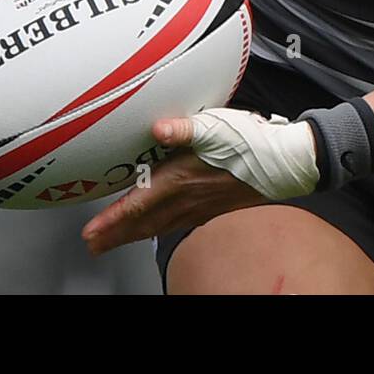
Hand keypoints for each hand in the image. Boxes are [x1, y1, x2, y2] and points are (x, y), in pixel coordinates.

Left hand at [80, 117, 269, 255]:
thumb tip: (157, 128)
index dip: (111, 221)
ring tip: (113, 241)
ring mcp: (198, 207)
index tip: (90, 232)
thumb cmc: (251, 143)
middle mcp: (186, 200)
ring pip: (157, 227)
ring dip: (132, 236)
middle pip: (142, 225)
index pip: (138, 206)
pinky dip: (155, 230)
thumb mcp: (216, 127)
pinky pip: (173, 224)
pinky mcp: (209, 207)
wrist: (283, 162)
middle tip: (93, 245)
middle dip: (114, 236)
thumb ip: (184, 129)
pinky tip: (155, 228)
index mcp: (181, 180)